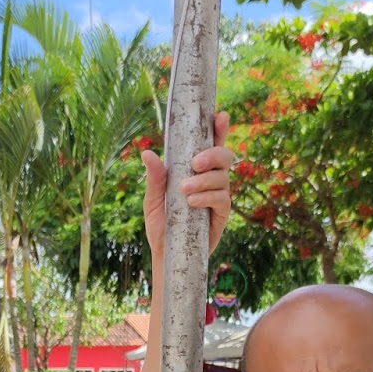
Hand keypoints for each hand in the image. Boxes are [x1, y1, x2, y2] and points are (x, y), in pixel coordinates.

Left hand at [142, 111, 233, 261]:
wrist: (165, 255)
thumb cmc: (161, 225)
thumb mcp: (152, 200)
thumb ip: (155, 178)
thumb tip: (147, 153)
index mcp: (195, 171)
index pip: (211, 145)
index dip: (219, 129)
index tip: (220, 116)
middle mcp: (210, 180)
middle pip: (225, 157)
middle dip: (213, 154)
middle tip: (195, 162)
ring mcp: (218, 197)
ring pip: (223, 178)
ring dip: (204, 181)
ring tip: (184, 191)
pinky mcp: (221, 215)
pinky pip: (222, 199)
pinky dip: (207, 197)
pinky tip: (192, 202)